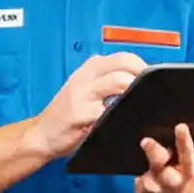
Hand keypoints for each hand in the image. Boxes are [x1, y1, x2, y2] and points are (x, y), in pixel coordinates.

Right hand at [26, 53, 146, 157]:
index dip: (142, 67)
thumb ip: (108, 82)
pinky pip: (106, 111)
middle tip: (151, 93)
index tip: (152, 81)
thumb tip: (141, 83)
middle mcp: (85, 77)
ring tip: (141, 106)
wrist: (41, 134)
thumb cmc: (68, 115)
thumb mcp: (85, 90)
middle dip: (142, 77)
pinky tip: (123, 123)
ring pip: (117, 82)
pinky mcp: (79, 114)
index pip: (123, 57)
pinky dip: (119, 116)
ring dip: (134, 93)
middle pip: (123, 65)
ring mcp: (81, 94)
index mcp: (89, 68)